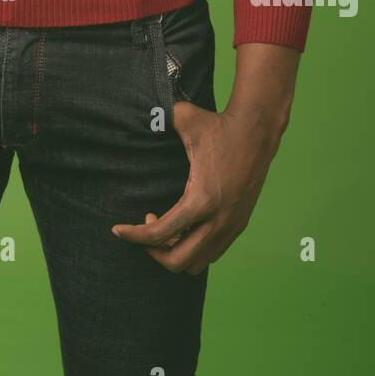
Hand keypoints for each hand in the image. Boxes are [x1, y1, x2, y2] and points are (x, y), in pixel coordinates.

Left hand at [110, 99, 285, 274]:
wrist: (257, 131)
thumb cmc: (218, 125)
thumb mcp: (185, 118)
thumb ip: (158, 116)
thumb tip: (138, 112)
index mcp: (200, 200)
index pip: (159, 234)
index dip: (133, 236)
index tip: (116, 230)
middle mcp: (217, 220)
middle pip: (177, 261)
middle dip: (153, 251)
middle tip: (145, 227)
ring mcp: (231, 225)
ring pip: (196, 263)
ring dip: (175, 252)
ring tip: (164, 228)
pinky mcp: (238, 225)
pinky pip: (212, 254)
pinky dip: (193, 249)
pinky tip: (183, 228)